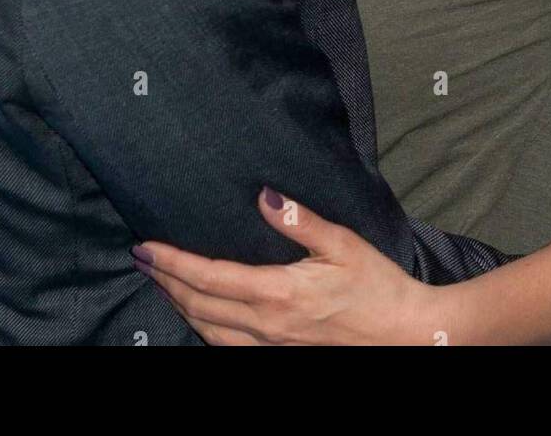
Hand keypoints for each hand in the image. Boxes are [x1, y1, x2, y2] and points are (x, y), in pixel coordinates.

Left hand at [134, 187, 431, 344]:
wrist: (408, 337)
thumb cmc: (379, 288)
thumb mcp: (343, 243)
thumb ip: (298, 220)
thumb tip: (263, 194)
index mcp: (277, 294)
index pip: (208, 277)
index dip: (171, 262)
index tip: (146, 246)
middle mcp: (267, 326)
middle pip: (198, 306)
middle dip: (164, 281)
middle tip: (142, 259)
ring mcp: (272, 347)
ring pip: (208, 331)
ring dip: (179, 305)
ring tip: (163, 282)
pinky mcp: (281, 356)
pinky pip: (229, 347)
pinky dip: (204, 328)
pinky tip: (201, 316)